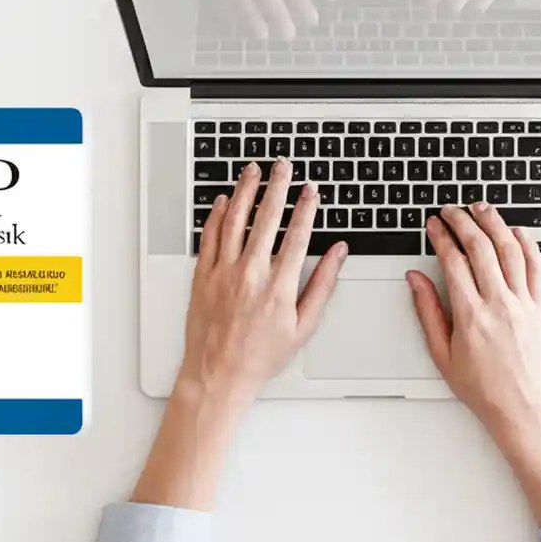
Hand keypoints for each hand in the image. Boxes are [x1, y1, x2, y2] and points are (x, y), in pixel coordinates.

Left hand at [131, 158, 346, 509]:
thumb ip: (322, 285)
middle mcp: (250, 273)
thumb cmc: (260, 356)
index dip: (306, 207)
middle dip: (277, 187)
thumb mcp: (304, 326)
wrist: (218, 374)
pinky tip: (223, 201)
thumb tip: (338, 254)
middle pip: (266, 218)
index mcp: (279, 285)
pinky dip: (216, 215)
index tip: (311, 190)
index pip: (297, 234)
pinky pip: (209, 237)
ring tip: (252, 171)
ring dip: (245, 191)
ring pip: (235, 220)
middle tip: (282, 167)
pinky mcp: (202, 276)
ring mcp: (223, 272)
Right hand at [407, 202, 540, 433]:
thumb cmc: (482, 386)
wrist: (521, 405)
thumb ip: (427, 311)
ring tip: (481, 209)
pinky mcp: (540, 307)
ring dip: (494, 223)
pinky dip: (527, 244)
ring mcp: (522, 303)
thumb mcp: (441, 353)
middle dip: (463, 221)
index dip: (441, 236)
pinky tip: (516, 231)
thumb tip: (415, 279)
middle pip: (480, 247)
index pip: (453, 261)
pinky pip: (536, 267)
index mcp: (470, 315)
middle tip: (452, 210)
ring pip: (509, 250)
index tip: (434, 225)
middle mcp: (498, 304)